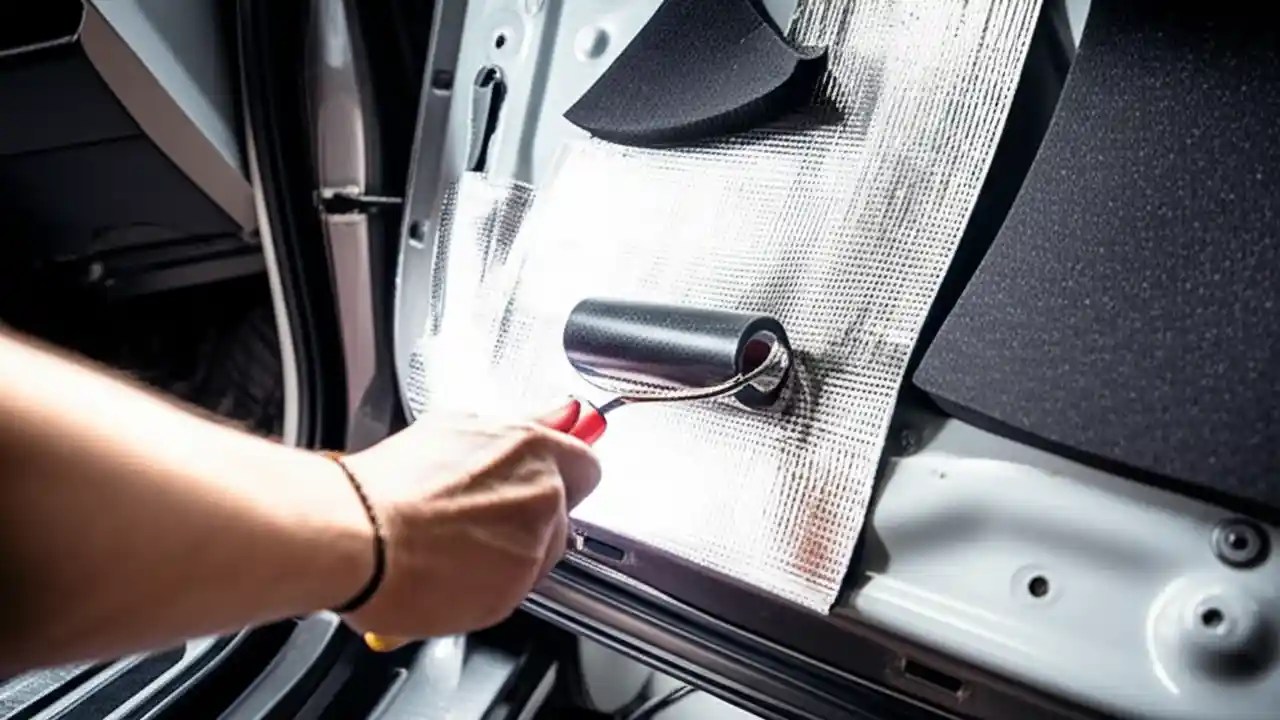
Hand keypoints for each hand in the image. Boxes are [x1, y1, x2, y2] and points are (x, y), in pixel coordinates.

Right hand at [337, 405, 599, 637]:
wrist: (357, 535)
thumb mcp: (457, 430)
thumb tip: (559, 413)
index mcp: (531, 449)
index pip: (585, 464)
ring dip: (510, 553)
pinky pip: (513, 590)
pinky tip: (450, 570)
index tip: (549, 481)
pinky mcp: (513, 593)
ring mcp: (532, 547)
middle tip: (482, 518)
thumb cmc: (390, 484)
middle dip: (532, 518)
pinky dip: (488, 586)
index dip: (563, 477)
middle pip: (563, 513)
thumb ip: (520, 427)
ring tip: (455, 545)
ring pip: (540, 554)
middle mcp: (542, 496)